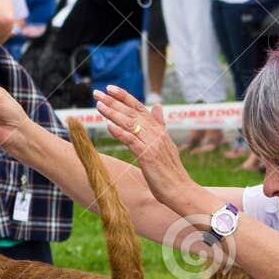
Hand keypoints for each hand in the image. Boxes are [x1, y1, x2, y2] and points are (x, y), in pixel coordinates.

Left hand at [94, 84, 191, 206]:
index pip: (139, 107)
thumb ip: (160, 124)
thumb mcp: (166, 144)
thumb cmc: (170, 170)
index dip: (124, 97)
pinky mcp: (148, 156)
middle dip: (113, 101)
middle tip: (97, 93)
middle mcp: (156, 132)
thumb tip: (158, 106)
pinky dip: (120, 132)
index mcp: (158, 129)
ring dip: (113, 113)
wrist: (181, 189)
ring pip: (130, 124)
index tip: (110, 88)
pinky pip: (132, 141)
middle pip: (131, 112)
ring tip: (99, 105)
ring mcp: (152, 143)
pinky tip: (108, 126)